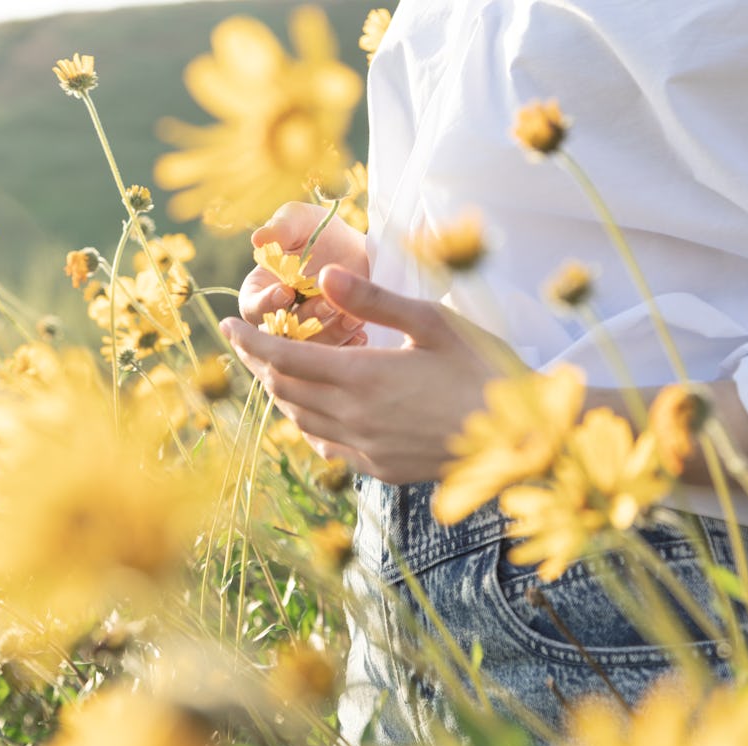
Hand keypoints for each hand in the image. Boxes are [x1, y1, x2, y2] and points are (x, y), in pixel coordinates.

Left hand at [222, 266, 517, 483]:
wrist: (519, 439)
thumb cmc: (481, 369)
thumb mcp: (432, 322)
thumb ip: (374, 300)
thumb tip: (323, 276)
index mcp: (362, 375)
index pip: (283, 358)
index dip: (249, 341)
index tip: (228, 324)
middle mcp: (353, 416)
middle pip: (284, 390)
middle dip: (258, 364)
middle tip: (247, 342)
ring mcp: (363, 448)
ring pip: (300, 420)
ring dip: (281, 394)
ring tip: (275, 370)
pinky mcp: (378, 468)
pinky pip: (325, 445)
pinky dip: (308, 423)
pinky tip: (314, 410)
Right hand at [240, 201, 369, 346]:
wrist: (354, 247)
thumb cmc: (317, 230)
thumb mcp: (299, 220)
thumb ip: (280, 228)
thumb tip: (259, 239)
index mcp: (258, 292)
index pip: (251, 309)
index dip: (265, 304)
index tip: (287, 291)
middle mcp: (275, 320)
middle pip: (281, 336)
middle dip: (307, 320)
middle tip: (330, 303)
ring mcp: (302, 336)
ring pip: (310, 350)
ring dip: (331, 335)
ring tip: (354, 317)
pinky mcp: (328, 345)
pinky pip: (334, 358)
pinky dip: (347, 347)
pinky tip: (361, 333)